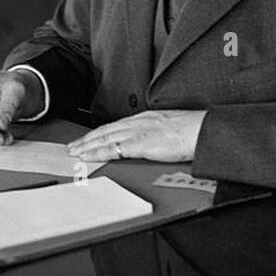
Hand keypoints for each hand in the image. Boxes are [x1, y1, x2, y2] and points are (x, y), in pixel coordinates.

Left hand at [66, 110, 206, 163]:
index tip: (88, 139)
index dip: (99, 133)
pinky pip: (114, 149)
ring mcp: (139, 132)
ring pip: (105, 138)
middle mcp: (139, 122)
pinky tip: (88, 157)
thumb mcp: (170, 128)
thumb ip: (157, 133)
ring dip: (87, 146)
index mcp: (146, 118)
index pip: (115, 126)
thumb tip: (153, 142)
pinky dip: (98, 152)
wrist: (204, 130)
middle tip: (72, 147)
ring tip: (74, 153)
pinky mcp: (142, 144)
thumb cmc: (193, 131)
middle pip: (105, 131)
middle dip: (86, 139)